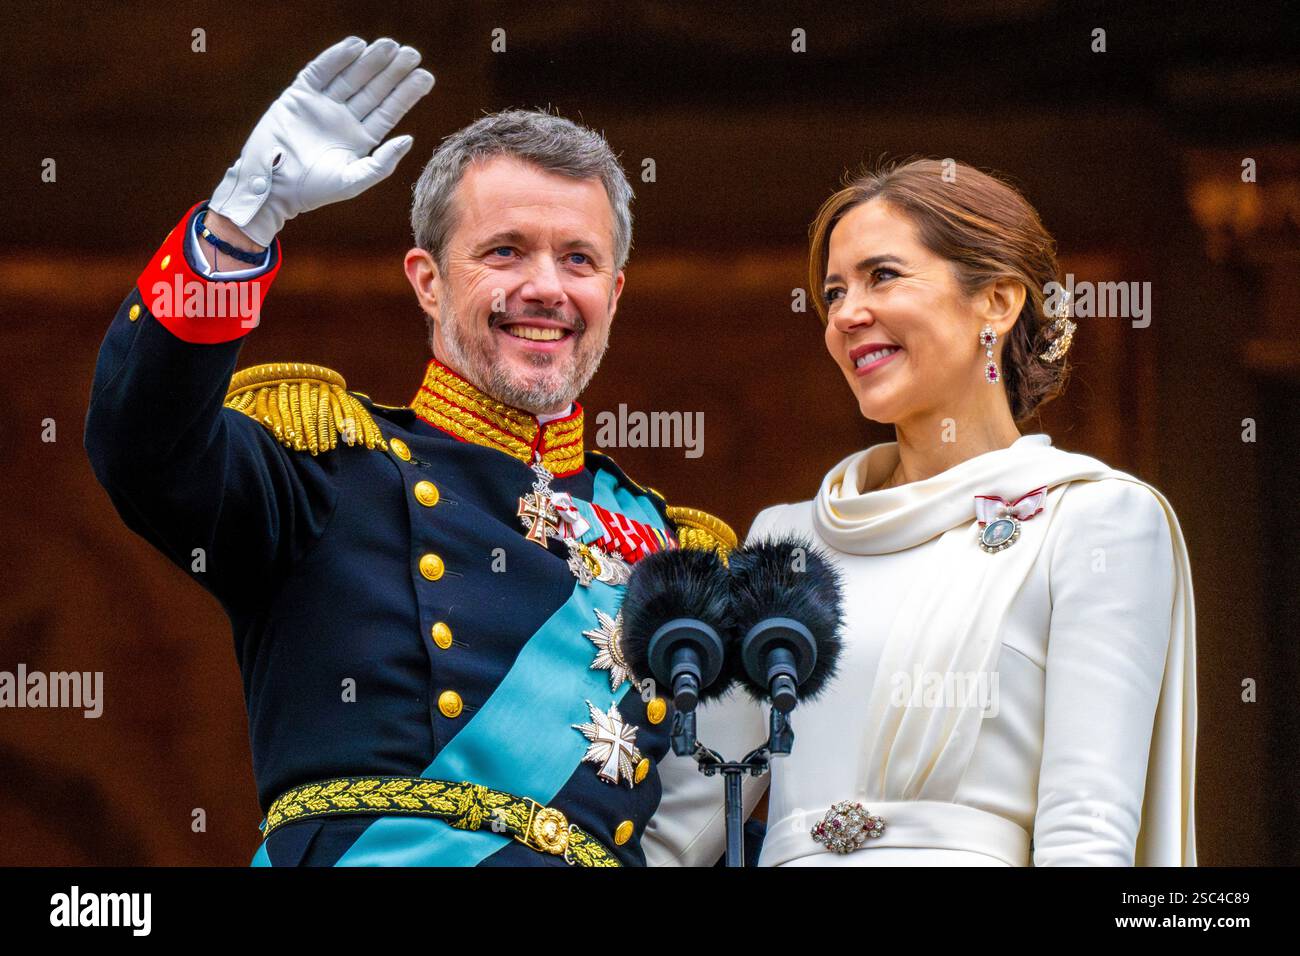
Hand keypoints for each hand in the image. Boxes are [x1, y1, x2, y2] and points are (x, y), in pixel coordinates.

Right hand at [209, 36, 434, 246]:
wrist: (272, 186)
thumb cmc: (313, 189)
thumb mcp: (352, 181)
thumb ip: (381, 164)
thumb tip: (409, 139)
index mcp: (361, 138)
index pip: (389, 111)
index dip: (407, 93)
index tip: (425, 76)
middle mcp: (345, 118)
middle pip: (374, 89)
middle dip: (392, 71)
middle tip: (412, 53)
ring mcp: (323, 104)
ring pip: (351, 77)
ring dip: (370, 60)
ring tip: (389, 45)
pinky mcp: (300, 95)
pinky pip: (321, 71)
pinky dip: (336, 58)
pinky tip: (355, 46)